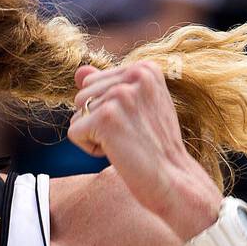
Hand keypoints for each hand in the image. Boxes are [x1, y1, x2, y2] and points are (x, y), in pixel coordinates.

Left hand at [68, 61, 218, 223]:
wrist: (172, 177)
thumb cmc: (154, 146)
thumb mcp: (136, 107)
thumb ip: (108, 86)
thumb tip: (78, 70)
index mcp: (145, 68)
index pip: (93, 81)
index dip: (105, 109)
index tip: (134, 123)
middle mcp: (134, 74)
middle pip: (82, 96)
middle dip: (96, 122)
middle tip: (128, 135)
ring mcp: (120, 94)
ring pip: (77, 115)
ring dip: (94, 136)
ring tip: (124, 143)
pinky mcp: (106, 117)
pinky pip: (74, 133)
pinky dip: (89, 150)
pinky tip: (117, 152)